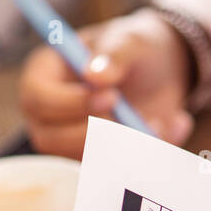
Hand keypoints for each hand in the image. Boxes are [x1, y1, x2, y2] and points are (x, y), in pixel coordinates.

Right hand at [19, 9, 193, 157]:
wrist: (163, 70)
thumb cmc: (137, 47)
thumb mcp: (132, 40)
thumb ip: (115, 53)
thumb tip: (94, 76)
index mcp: (45, 74)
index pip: (37, 97)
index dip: (70, 103)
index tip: (111, 97)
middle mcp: (49, 113)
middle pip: (51, 139)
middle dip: (95, 134)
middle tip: (134, 120)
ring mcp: (70, 140)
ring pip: (82, 159)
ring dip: (124, 148)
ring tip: (159, 121)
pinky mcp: (98, 158)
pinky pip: (113, 171)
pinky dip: (147, 155)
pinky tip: (173, 126)